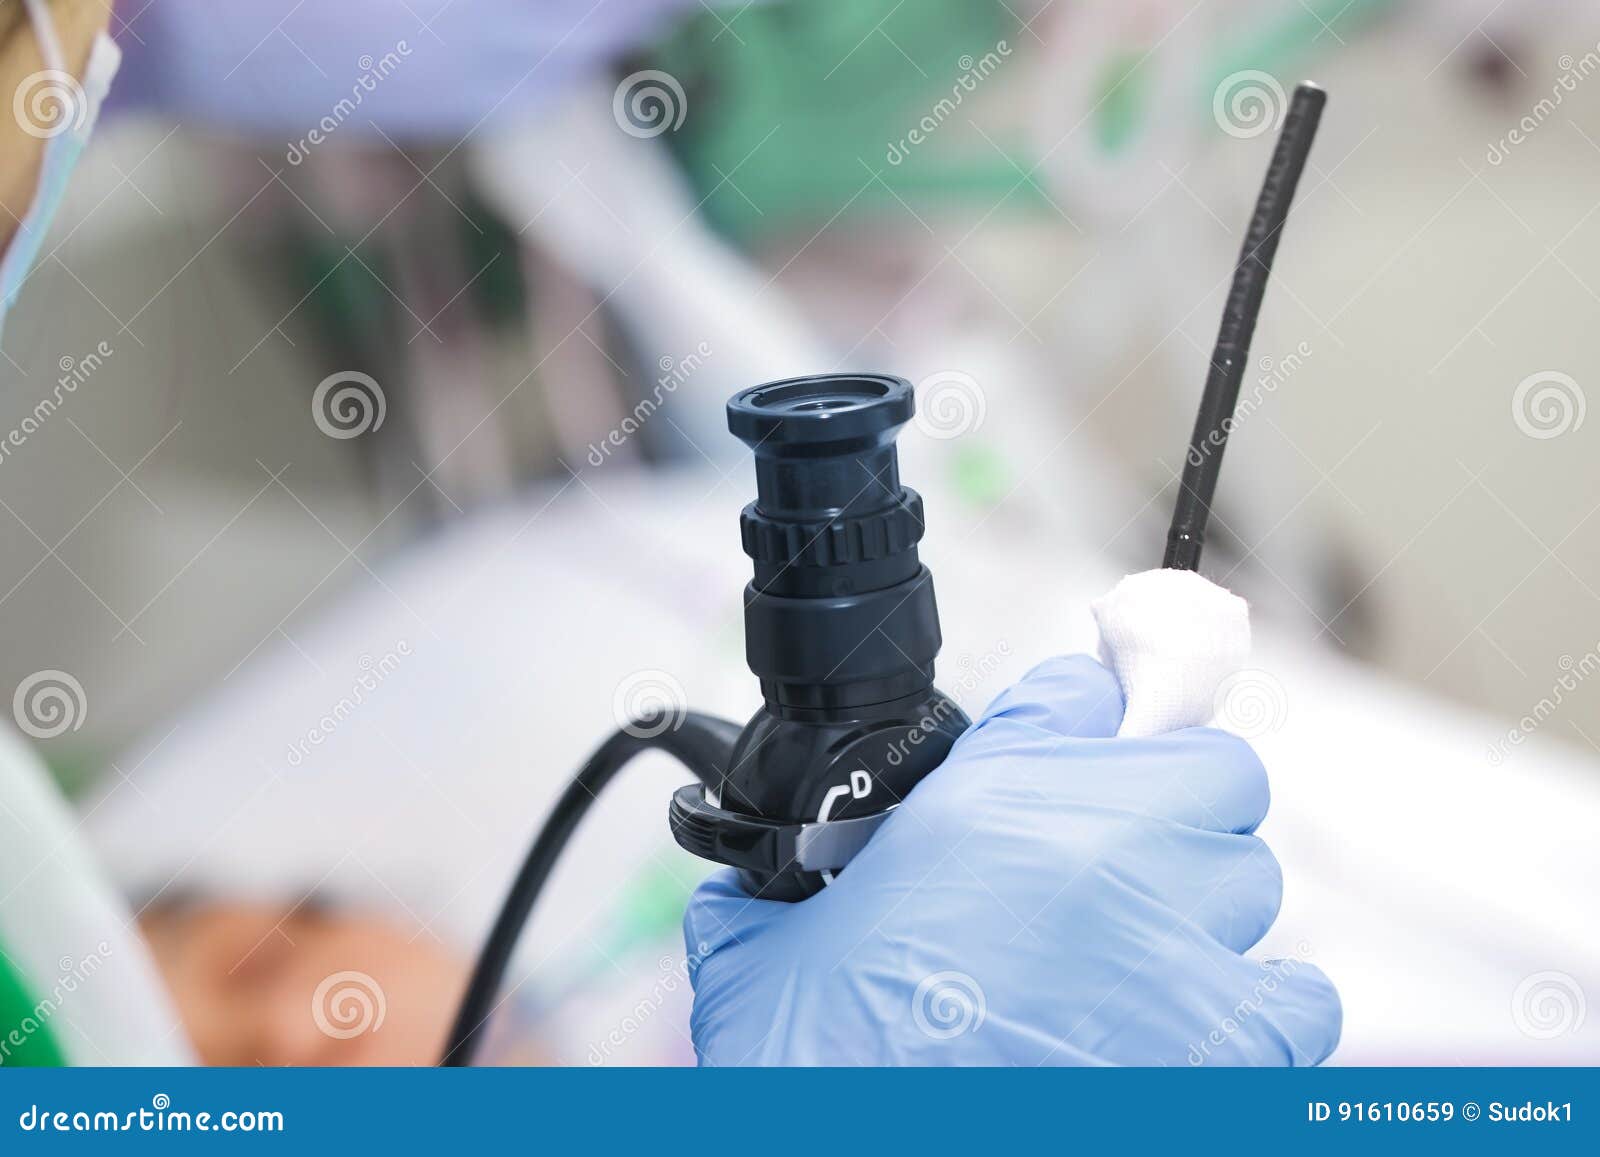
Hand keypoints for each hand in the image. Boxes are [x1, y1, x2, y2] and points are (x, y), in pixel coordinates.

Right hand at [683, 655, 1339, 1065]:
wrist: (851, 1146)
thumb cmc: (815, 1058)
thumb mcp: (776, 928)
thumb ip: (812, 863)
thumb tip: (798, 861)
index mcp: (987, 794)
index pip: (1085, 694)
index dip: (1087, 731)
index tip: (1084, 752)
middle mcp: (1096, 844)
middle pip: (1208, 769)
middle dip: (1170, 810)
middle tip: (1115, 865)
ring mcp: (1170, 939)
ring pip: (1250, 875)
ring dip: (1202, 909)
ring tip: (1138, 961)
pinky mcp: (1221, 1043)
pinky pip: (1296, 996)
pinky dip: (1257, 1008)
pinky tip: (1197, 1028)